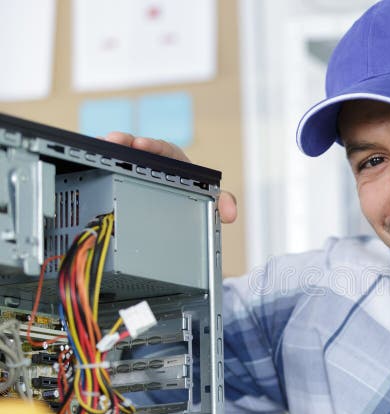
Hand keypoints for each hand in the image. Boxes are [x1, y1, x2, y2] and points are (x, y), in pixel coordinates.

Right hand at [103, 132, 236, 222]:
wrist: (188, 223)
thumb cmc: (199, 202)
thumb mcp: (212, 203)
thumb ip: (224, 203)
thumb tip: (230, 210)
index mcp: (177, 165)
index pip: (165, 150)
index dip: (153, 145)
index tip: (141, 144)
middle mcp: (156, 166)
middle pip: (138, 149)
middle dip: (124, 142)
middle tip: (109, 140)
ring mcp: (139, 174)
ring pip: (122, 159)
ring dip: (107, 153)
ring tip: (92, 148)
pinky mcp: (125, 184)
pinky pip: (111, 172)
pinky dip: (99, 168)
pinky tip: (84, 169)